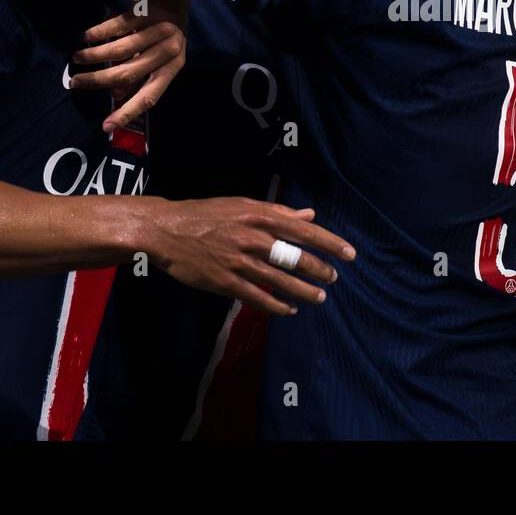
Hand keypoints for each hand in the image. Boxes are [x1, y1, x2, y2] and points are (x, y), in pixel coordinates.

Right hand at [71, 0, 189, 131]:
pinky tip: (87, 37)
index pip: (150, 96)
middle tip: (76, 81)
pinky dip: (99, 33)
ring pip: (120, 51)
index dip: (128, 112)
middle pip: (127, 73)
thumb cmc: (166, 27)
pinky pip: (118, 27)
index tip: (106, 126)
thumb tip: (120, 94)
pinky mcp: (148, 12)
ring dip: (94, 56)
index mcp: (173, 67)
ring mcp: (160, 31)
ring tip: (78, 57)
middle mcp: (169, 51)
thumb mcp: (159, 54)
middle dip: (98, 81)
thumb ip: (142, 74)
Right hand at [147, 197, 356, 315]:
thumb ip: (277, 212)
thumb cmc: (207, 214)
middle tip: (333, 278)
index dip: (330, 243)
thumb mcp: (243, 205)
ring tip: (319, 297)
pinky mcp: (225, 281)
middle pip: (296, 257)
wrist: (166, 230)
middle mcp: (253, 238)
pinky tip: (289, 309)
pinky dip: (276, 305)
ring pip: (281, 280)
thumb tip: (309, 215)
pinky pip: (258, 297)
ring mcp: (240, 261)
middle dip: (320, 270)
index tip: (349, 254)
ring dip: (304, 291)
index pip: (304, 231)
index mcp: (260, 216)